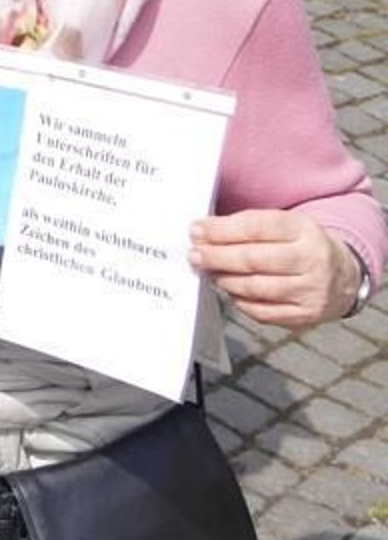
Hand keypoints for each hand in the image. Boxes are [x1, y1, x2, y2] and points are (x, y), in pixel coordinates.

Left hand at [189, 209, 362, 328]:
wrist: (344, 275)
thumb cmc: (300, 246)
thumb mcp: (286, 225)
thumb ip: (248, 226)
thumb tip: (203, 233)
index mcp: (305, 230)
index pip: (256, 227)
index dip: (221, 229)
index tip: (197, 230)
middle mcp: (312, 260)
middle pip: (253, 259)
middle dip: (216, 256)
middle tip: (194, 255)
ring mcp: (312, 290)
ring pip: (256, 287)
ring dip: (225, 280)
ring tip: (210, 272)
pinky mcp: (307, 314)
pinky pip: (263, 312)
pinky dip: (241, 302)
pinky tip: (231, 291)